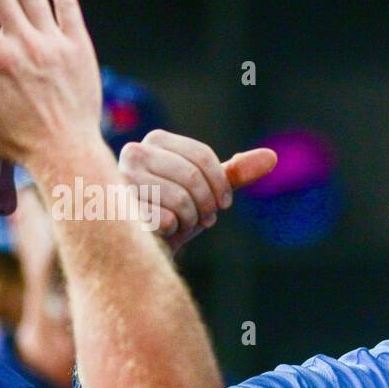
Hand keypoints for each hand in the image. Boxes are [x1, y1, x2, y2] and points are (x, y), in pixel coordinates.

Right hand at [118, 130, 276, 251]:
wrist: (146, 246)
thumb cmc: (176, 213)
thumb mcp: (208, 191)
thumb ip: (235, 174)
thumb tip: (271, 156)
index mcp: (157, 141)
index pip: (204, 157)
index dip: (221, 185)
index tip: (223, 204)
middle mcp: (133, 152)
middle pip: (193, 177)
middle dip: (206, 205)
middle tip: (203, 218)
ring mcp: (121, 179)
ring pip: (180, 200)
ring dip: (190, 220)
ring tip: (181, 223)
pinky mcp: (117, 206)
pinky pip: (165, 220)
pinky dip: (172, 231)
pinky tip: (162, 231)